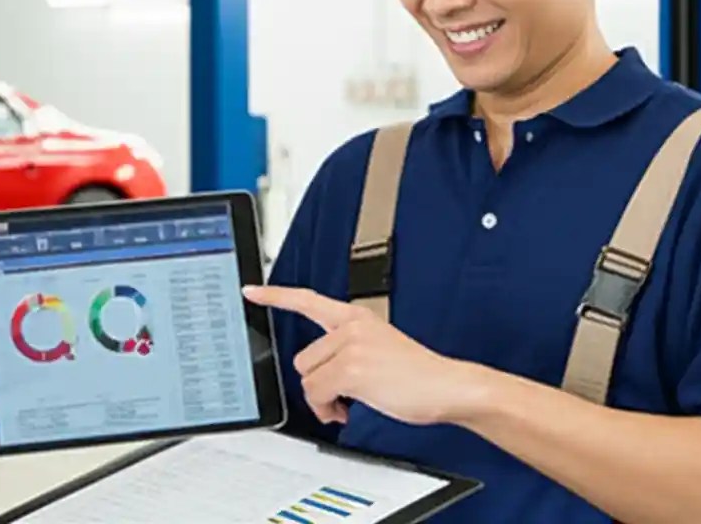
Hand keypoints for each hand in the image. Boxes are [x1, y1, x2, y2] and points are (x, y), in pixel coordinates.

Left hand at [244, 285, 483, 426]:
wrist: (448, 386)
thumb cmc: (417, 375)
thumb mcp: (379, 349)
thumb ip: (347, 350)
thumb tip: (321, 375)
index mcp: (356, 318)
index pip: (308, 300)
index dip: (276, 296)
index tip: (252, 291)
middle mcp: (351, 326)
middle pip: (303, 359)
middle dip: (318, 383)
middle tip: (344, 396)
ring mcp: (351, 346)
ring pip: (308, 378)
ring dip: (324, 398)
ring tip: (352, 402)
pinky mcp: (352, 368)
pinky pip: (318, 394)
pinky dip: (329, 409)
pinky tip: (352, 408)